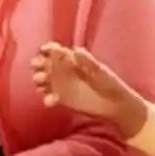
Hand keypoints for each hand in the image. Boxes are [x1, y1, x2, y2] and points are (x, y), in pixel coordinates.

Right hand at [31, 42, 147, 137]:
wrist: (116, 106)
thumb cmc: (111, 84)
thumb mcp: (101, 71)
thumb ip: (88, 61)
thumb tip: (76, 49)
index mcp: (73, 60)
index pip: (55, 51)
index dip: (47, 49)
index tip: (43, 51)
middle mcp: (64, 71)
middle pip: (45, 65)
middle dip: (39, 65)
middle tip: (39, 69)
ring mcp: (62, 85)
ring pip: (44, 80)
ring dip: (40, 81)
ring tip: (42, 85)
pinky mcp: (62, 100)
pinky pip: (49, 97)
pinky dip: (47, 99)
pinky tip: (51, 102)